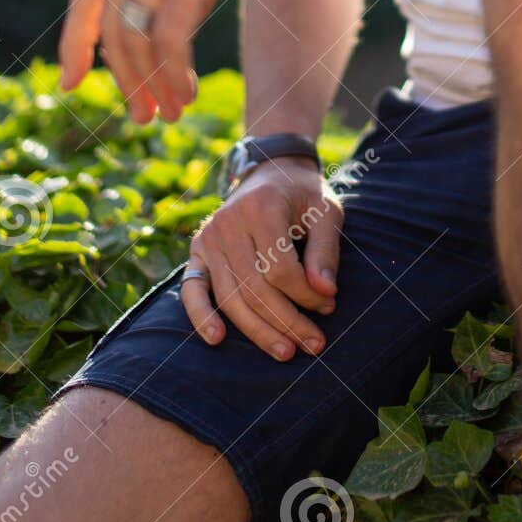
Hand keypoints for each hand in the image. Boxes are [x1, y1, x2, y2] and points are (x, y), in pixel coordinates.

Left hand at [57, 0, 297, 122]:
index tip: (71, 82)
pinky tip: (187, 93)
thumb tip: (155, 28)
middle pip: (110, 24)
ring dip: (151, 84)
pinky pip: (170, 36)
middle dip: (124, 78)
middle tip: (142, 115)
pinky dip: (174, 73)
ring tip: (169, 113)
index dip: (74, 42)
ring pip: (138, 36)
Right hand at [179, 158, 342, 359]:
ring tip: (286, 352)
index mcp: (263, 208)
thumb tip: (326, 293)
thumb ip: (326, 251)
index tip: (329, 306)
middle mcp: (229, 223)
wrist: (272, 169)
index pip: (281, 269)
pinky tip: (217, 338)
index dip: (305, 295)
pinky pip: (192, 289)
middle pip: (255, 288)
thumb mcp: (326, 212)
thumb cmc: (304, 194)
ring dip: (258, 330)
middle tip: (314, 345)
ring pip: (231, 296)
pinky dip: (201, 316)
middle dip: (287, 322)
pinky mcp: (197, 250)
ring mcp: (209, 237)